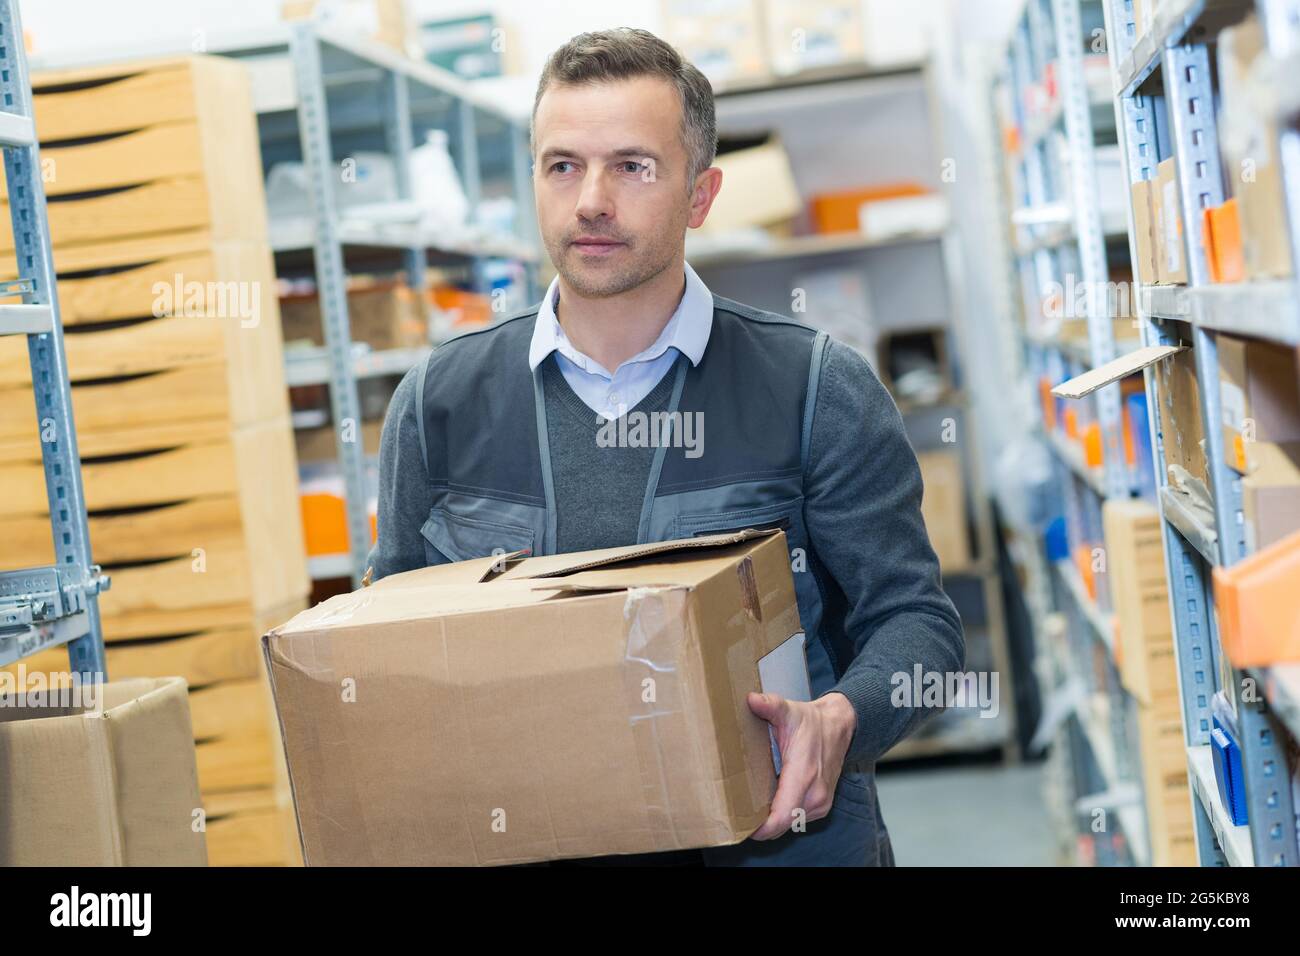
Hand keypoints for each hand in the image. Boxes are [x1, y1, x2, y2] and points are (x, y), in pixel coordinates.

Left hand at [747, 691, 856, 840]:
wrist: (840, 726)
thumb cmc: (812, 722)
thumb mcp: (789, 710)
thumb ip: (770, 705)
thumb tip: (752, 700)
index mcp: (804, 776)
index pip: (781, 817)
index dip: (760, 828)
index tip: (741, 827)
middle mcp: (815, 795)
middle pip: (782, 826)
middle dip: (760, 827)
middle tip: (737, 819)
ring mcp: (820, 803)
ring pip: (789, 825)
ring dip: (771, 822)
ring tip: (749, 811)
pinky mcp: (821, 805)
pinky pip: (797, 819)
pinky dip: (782, 817)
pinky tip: (768, 804)